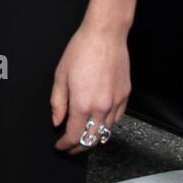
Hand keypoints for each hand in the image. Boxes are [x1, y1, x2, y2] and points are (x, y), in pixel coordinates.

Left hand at [51, 23, 129, 153]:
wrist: (105, 35)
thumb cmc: (81, 50)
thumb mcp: (60, 75)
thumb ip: (58, 102)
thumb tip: (57, 121)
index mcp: (82, 104)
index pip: (74, 136)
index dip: (65, 145)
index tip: (60, 146)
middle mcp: (101, 107)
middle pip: (91, 140)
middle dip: (79, 147)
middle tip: (70, 147)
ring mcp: (116, 103)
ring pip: (106, 132)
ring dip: (94, 138)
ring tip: (83, 136)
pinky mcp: (125, 96)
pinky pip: (117, 119)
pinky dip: (107, 125)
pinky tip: (99, 122)